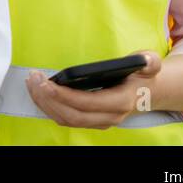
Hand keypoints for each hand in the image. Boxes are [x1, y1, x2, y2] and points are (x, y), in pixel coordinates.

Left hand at [25, 50, 161, 128]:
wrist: (148, 93)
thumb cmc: (143, 76)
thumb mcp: (150, 64)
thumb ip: (150, 62)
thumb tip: (146, 61)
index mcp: (121, 102)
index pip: (88, 104)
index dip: (65, 96)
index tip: (46, 83)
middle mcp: (109, 116)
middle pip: (72, 116)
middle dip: (49, 99)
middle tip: (33, 80)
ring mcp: (98, 121)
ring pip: (65, 119)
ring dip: (45, 103)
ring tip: (31, 82)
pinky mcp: (89, 120)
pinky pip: (65, 118)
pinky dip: (48, 106)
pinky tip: (38, 91)